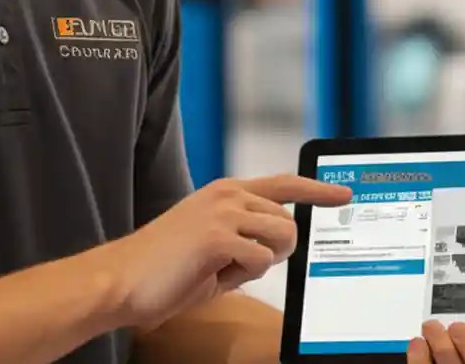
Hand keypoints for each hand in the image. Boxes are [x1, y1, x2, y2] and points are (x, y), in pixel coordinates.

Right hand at [104, 174, 350, 329]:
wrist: (122, 279)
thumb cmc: (165, 269)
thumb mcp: (212, 241)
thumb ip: (245, 233)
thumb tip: (281, 241)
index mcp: (224, 191)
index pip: (283, 184)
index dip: (316, 190)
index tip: (343, 193)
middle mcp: (227, 194)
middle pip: (288, 223)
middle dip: (276, 253)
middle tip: (235, 266)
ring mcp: (223, 212)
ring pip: (281, 239)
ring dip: (260, 263)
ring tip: (219, 268)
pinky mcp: (218, 236)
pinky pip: (260, 261)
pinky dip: (240, 277)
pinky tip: (209, 274)